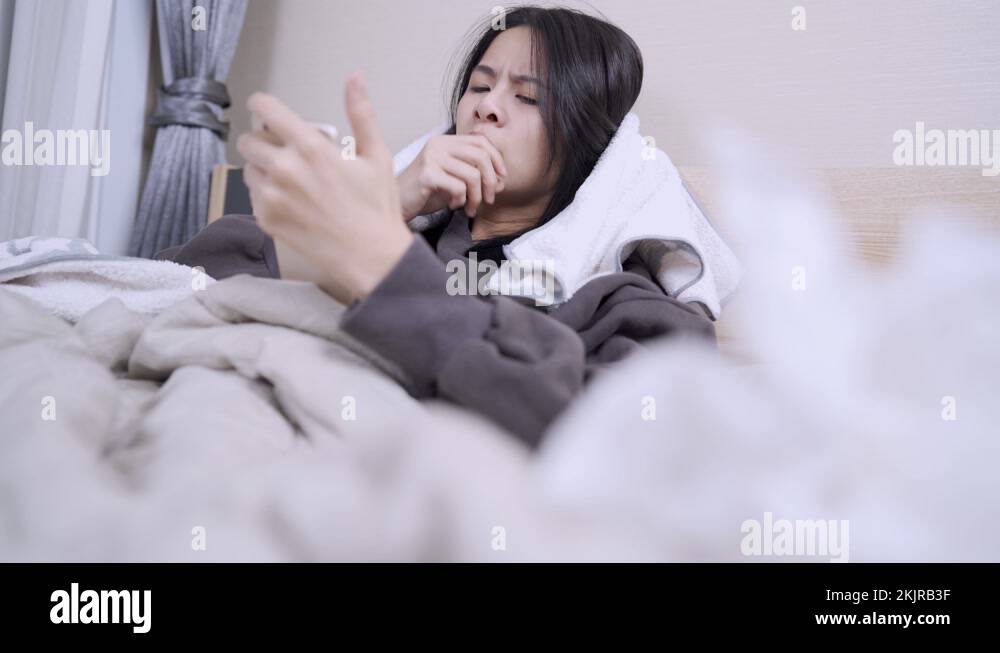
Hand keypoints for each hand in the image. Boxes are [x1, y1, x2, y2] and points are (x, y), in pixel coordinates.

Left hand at [237, 72, 413, 304]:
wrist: (371, 257)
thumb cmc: (377, 208)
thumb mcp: (376, 155)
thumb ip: (361, 114)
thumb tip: (355, 78)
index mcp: (310, 148)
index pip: (265, 109)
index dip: (262, 105)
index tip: (266, 110)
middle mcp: (284, 170)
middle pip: (249, 139)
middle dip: (265, 140)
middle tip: (286, 151)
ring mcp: (272, 197)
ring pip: (249, 168)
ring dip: (263, 168)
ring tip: (291, 180)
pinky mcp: (266, 220)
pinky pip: (254, 196)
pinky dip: (267, 194)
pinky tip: (293, 202)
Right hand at [397, 134, 507, 220]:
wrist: (400, 203)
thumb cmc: (427, 192)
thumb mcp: (455, 180)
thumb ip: (477, 177)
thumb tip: (502, 181)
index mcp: (446, 141)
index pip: (481, 141)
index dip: (497, 159)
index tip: (502, 179)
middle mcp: (438, 144)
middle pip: (480, 157)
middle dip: (490, 181)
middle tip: (490, 199)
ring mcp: (431, 157)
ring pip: (472, 175)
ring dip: (477, 196)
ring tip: (471, 208)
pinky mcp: (427, 174)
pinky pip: (458, 187)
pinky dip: (461, 200)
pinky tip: (454, 205)